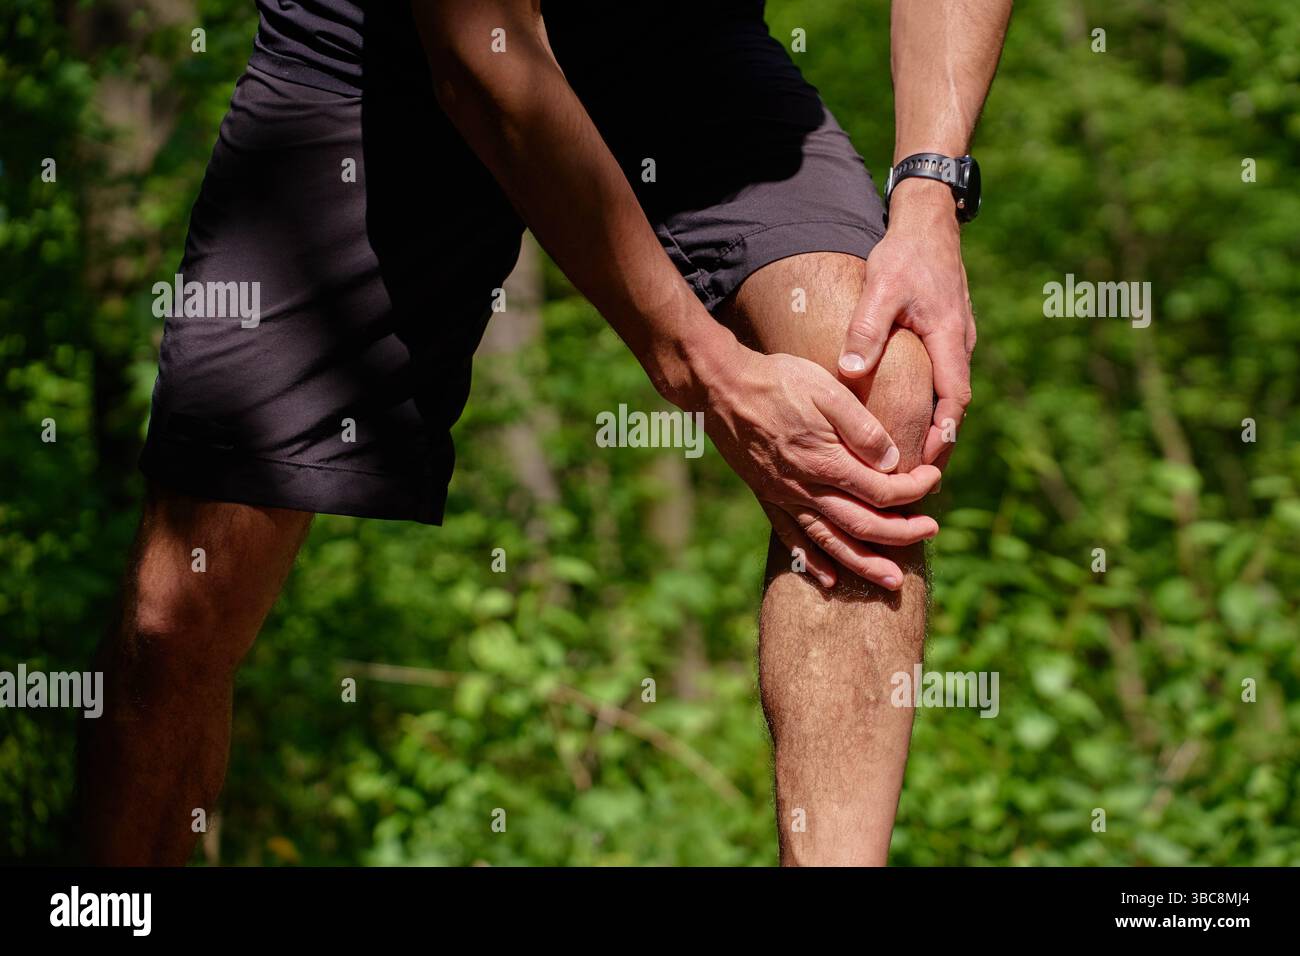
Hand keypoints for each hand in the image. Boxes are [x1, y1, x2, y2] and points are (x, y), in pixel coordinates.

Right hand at [700, 340, 940, 589]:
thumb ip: (862, 428)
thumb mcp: (827, 390)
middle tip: (930, 532)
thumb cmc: (778, 381)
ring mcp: (784, 497)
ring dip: (863, 564)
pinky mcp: (766, 497)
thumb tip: (893, 461)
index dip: (914, 490)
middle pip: (863, 524)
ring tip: (891, 581)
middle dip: (902, 534)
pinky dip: (812, 562)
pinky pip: (791, 539)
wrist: (721, 387)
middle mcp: (806, 487)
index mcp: (827, 460)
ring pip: (830, 542)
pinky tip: (829, 579)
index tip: (933, 480)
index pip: (882, 490)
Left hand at [838, 181, 975, 469]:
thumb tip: (851, 371)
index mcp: (948, 339)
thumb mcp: (881, 288)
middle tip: (918, 481)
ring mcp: (955, 341)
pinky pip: (943, 380)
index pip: (953, 400)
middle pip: (954, 407)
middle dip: (939, 444)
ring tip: (913, 464)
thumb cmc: (904, 254)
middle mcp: (958, 345)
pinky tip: (910, 423)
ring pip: (949, 395)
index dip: (941, 436)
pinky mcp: (945, 337)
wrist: (928, 222)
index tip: (925, 466)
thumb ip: (866, 329)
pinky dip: (932, 406)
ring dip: (936, 428)